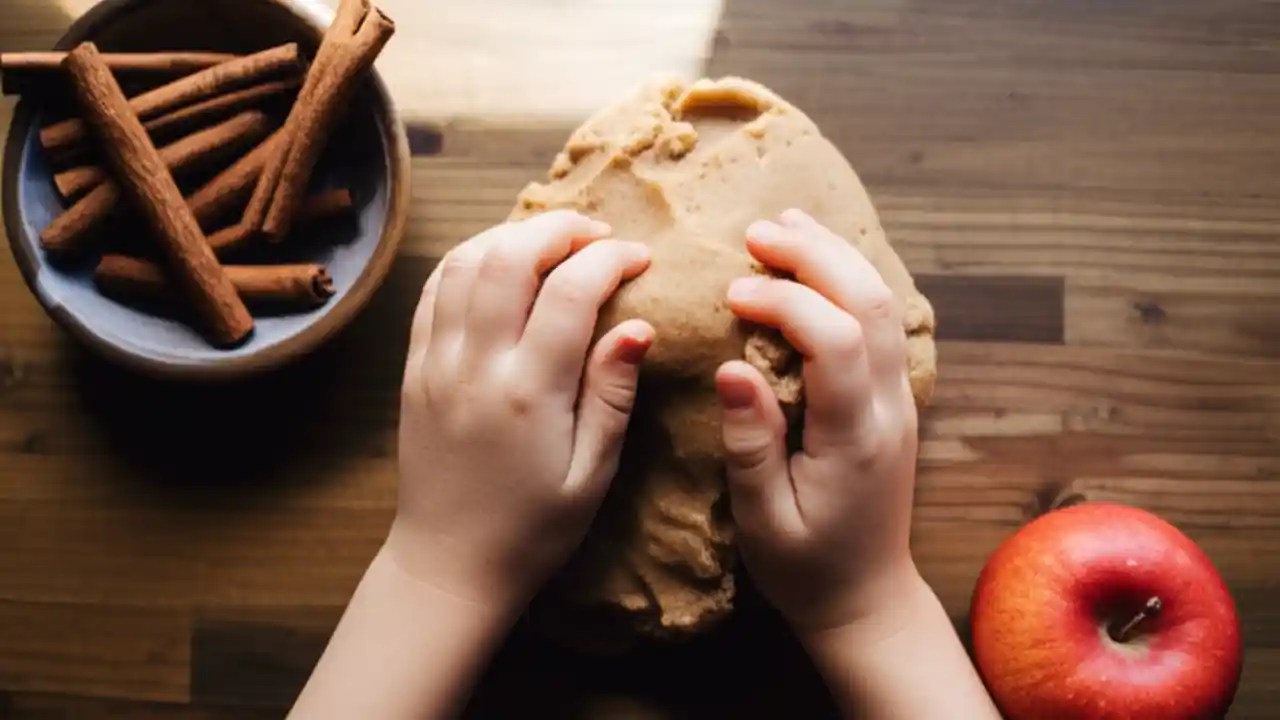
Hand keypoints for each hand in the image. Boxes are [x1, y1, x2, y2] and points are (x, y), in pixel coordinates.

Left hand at [390, 210, 653, 616]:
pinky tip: (499, 263)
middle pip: (509, 256)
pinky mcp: (413, 368)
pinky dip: (466, 260)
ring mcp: (435, 362)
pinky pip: (431, 291)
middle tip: (598, 235)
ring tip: (551, 241)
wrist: (449, 565)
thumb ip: (611, 395)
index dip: (610, 259)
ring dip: (510, 235)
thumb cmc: (533, 528)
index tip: (640, 259)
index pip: (570, 291)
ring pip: (462, 262)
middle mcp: (475, 365)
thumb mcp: (591, 473)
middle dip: (559, 228)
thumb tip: (639, 325)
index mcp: (528, 392)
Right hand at [717, 209, 919, 631]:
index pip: (836, 341)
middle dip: (816, 255)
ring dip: (838, 258)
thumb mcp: (762, 520)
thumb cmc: (804, 568)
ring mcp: (902, 401)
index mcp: (856, 438)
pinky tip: (818, 263)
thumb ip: (750, 444)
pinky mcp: (896, 400)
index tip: (731, 293)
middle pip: (872, 304)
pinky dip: (850, 281)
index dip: (785, 302)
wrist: (866, 599)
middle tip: (758, 231)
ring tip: (787, 226)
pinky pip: (885, 323)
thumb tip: (732, 368)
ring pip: (887, 305)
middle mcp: (891, 410)